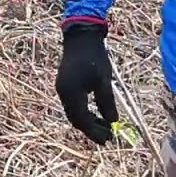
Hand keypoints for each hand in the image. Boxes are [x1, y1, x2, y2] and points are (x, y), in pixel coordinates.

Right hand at [55, 23, 117, 144]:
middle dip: (91, 130)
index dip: (95, 132)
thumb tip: (113, 122)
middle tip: (108, 137)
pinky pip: (73, 105)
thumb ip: (107, 102)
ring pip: (74, 113)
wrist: (81, 37)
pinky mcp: (65, 84)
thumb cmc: (94, 57)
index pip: (82, 120)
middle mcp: (63, 93)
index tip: (109, 139)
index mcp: (71, 93)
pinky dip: (84, 112)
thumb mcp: (104, 80)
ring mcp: (62, 88)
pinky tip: (96, 113)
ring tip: (105, 126)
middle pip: (75, 119)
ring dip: (88, 122)